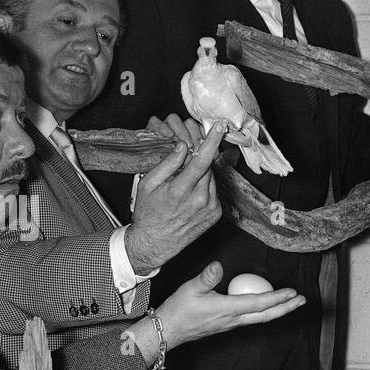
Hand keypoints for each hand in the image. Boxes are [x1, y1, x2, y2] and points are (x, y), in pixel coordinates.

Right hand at [125, 119, 226, 270]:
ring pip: (212, 178)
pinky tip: (190, 196)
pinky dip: (205, 187)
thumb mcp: (149, 184)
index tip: (221, 126)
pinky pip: (213, 191)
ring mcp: (211, 208)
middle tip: (183, 165)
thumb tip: (183, 146)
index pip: (202, 160)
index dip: (212, 140)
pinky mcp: (216, 214)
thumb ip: (168, 163)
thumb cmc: (149, 212)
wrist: (155, 242)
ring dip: (201, 175)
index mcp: (181, 190)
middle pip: (207, 167)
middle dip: (198, 160)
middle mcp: (200, 200)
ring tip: (184, 185)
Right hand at [157, 261, 305, 347]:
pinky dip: (265, 312)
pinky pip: (252, 319)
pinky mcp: (228, 324)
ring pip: (261, 318)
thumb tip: (218, 265)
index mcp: (227, 309)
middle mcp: (234, 319)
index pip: (259, 304)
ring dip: (278, 310)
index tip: (292, 292)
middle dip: (286, 307)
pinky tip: (268, 306)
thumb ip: (206, 277)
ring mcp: (232, 324)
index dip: (277, 298)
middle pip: (266, 315)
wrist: (169, 331)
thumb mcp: (190, 289)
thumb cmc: (178, 310)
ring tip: (291, 303)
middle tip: (302, 300)